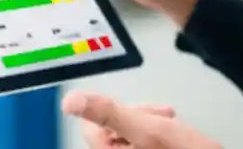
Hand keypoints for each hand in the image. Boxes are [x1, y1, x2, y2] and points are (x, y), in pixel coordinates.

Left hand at [64, 91, 223, 148]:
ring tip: (170, 126)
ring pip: (128, 132)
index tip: (137, 114)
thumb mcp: (146, 129)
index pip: (91, 125)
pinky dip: (155, 134)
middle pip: (111, 127)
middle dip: (137, 117)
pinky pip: (140, 142)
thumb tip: (71, 101)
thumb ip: (109, 113)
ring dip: (148, 123)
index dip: (115, 113)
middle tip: (160, 120)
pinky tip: (172, 134)